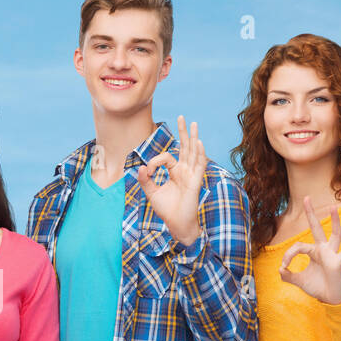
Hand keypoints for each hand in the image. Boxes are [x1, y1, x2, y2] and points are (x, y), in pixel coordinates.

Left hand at [137, 114, 204, 246]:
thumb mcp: (152, 193)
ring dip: (193, 138)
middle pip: (185, 147)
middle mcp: (185, 171)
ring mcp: (191, 175)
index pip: (166, 157)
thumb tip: (140, 167)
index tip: (147, 171)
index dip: (154, 161)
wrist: (176, 224)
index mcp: (175, 172)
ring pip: (193, 152)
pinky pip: (199, 165)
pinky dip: (200, 154)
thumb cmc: (167, 210)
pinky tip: (198, 142)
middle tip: (182, 117)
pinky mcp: (195, 182)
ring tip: (194, 124)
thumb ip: (146, 180)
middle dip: (183, 132)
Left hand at [278, 196, 340, 303]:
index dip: (289, 255)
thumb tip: (280, 270)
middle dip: (311, 213)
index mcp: (313, 251)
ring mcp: (332, 254)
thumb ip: (288, 276)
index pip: (298, 246)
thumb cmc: (316, 286)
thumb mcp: (298, 281)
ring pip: (335, 234)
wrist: (328, 298)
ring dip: (335, 221)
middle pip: (317, 228)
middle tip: (306, 198)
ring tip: (333, 207)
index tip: (284, 266)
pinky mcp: (338, 263)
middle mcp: (323, 249)